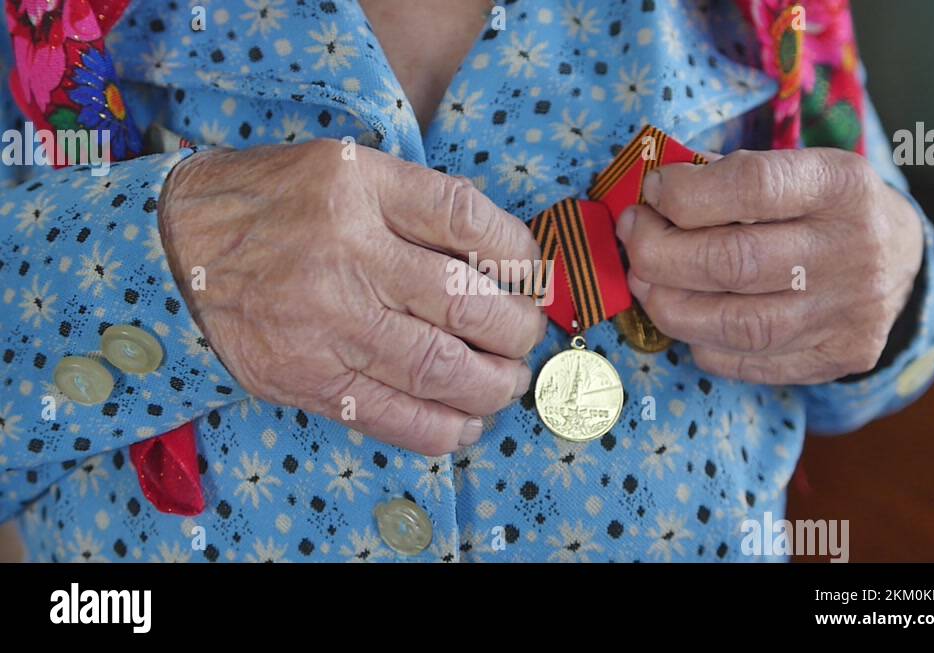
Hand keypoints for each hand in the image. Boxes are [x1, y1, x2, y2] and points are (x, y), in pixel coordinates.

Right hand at [159, 140, 545, 454]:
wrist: (175, 248)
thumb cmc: (273, 203)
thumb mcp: (345, 169)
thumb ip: (418, 202)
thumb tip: (502, 257)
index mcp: (360, 188)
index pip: (468, 221)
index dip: (521, 254)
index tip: (534, 273)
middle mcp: (346, 255)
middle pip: (466, 305)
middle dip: (516, 331)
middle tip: (525, 336)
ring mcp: (325, 324)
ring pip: (439, 369)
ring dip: (492, 385)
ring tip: (505, 381)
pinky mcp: (306, 378)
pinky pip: (392, 416)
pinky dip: (443, 428)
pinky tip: (466, 422)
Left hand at [616, 148, 923, 384]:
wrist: (899, 259)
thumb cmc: (824, 206)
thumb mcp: (798, 169)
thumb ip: (730, 178)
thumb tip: (651, 200)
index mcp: (841, 185)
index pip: (752, 186)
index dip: (684, 193)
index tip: (652, 192)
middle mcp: (852, 250)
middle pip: (733, 261)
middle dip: (660, 252)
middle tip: (634, 237)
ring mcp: (847, 313)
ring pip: (735, 323)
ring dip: (668, 304)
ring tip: (644, 281)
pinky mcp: (837, 358)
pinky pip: (746, 362)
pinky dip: (700, 342)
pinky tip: (687, 318)